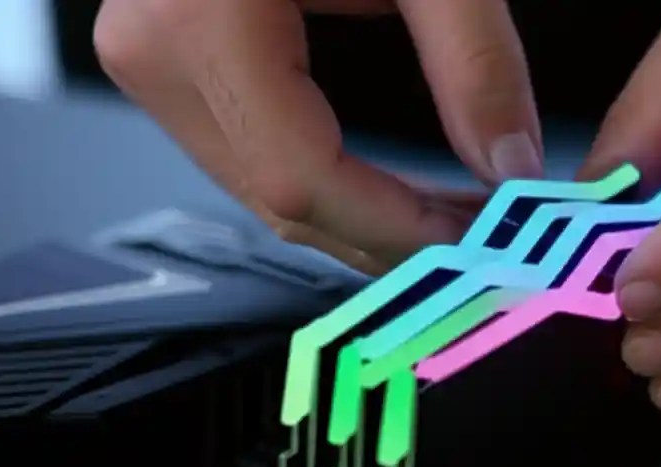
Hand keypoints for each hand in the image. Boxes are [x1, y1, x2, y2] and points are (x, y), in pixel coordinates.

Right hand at [93, 0, 543, 273]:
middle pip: (282, 200)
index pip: (304, 178)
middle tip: (488, 244)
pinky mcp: (166, 59)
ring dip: (365, 219)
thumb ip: (472, 58)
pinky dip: (332, 180)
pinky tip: (400, 185)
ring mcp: (149, 60)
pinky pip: (254, 151)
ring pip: (264, 189)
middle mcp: (153, 53)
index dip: (397, 231)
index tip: (480, 249)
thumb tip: (511, 163)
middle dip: (392, 238)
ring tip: (459, 216)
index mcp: (203, 18)